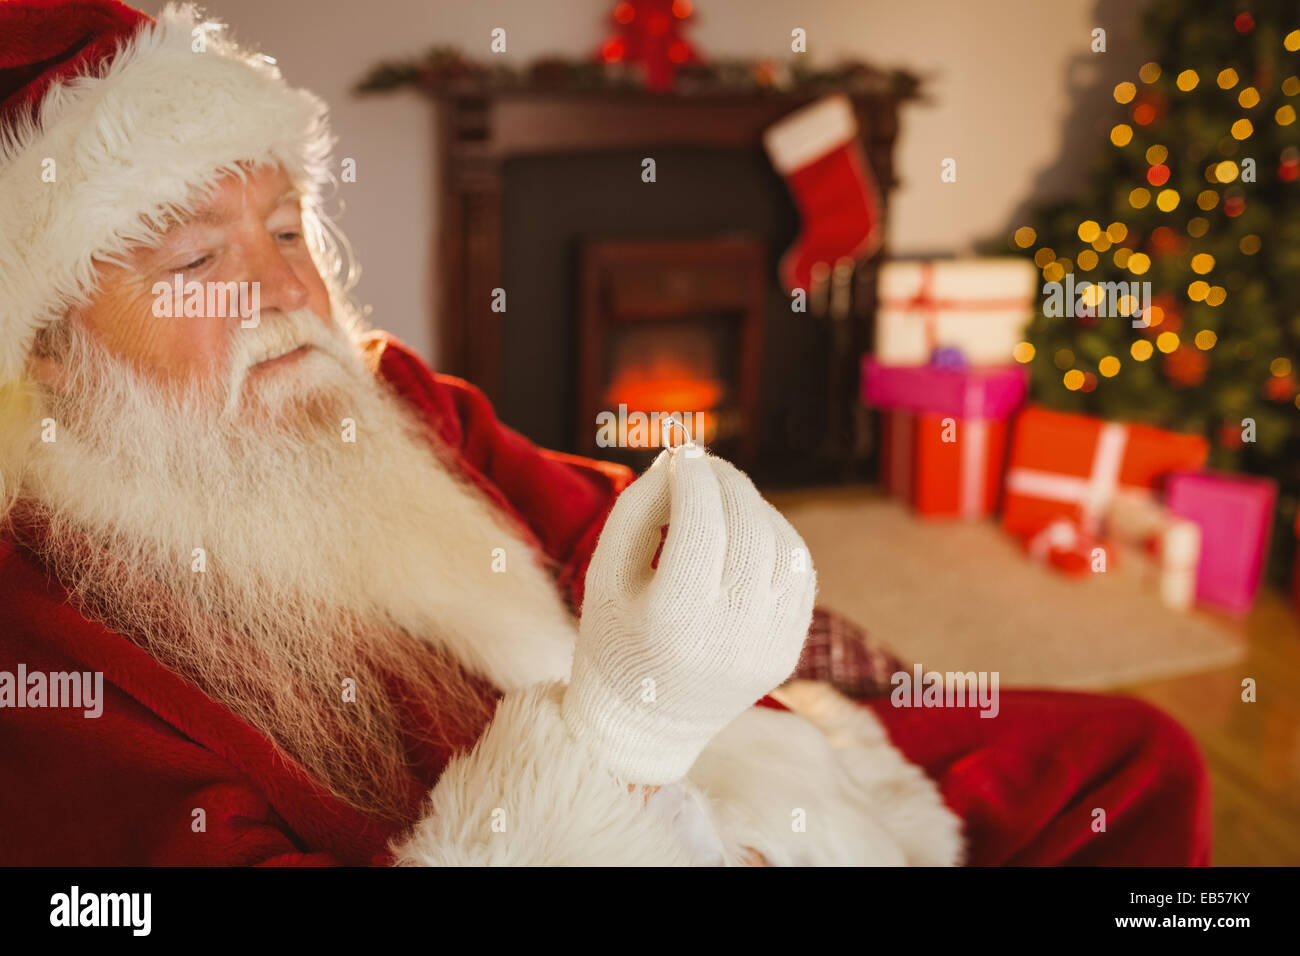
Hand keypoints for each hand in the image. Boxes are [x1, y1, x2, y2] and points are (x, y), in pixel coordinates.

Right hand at [562, 445, 816, 784]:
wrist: (646, 726)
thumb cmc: (615, 638)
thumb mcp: (606, 574)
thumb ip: (637, 509)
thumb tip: (678, 458)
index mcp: (675, 618)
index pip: (699, 522)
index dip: (693, 476)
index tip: (682, 452)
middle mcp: (729, 634)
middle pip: (747, 529)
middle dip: (727, 483)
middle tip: (706, 463)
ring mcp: (766, 645)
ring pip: (782, 547)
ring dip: (755, 507)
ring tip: (724, 494)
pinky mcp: (787, 651)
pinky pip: (799, 577)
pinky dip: (778, 540)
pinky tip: (749, 528)